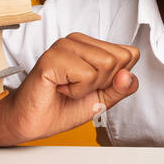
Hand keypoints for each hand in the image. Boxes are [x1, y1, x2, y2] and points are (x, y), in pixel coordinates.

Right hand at [0, 32, 139, 145]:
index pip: (130, 54)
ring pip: (105, 65)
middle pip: (119, 59)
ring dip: (88, 87)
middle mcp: (78, 41)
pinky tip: (60, 89)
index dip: (116, 78)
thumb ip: (120, 88)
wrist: (33, 122)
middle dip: (103, 83)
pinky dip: (76, 91)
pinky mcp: (53, 57)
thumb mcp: (102, 100)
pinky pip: (86, 75)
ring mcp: (64, 46)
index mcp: (92, 46)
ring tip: (68, 88)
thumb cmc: (62, 107)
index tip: (93, 87)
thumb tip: (129, 75)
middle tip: (78, 88)